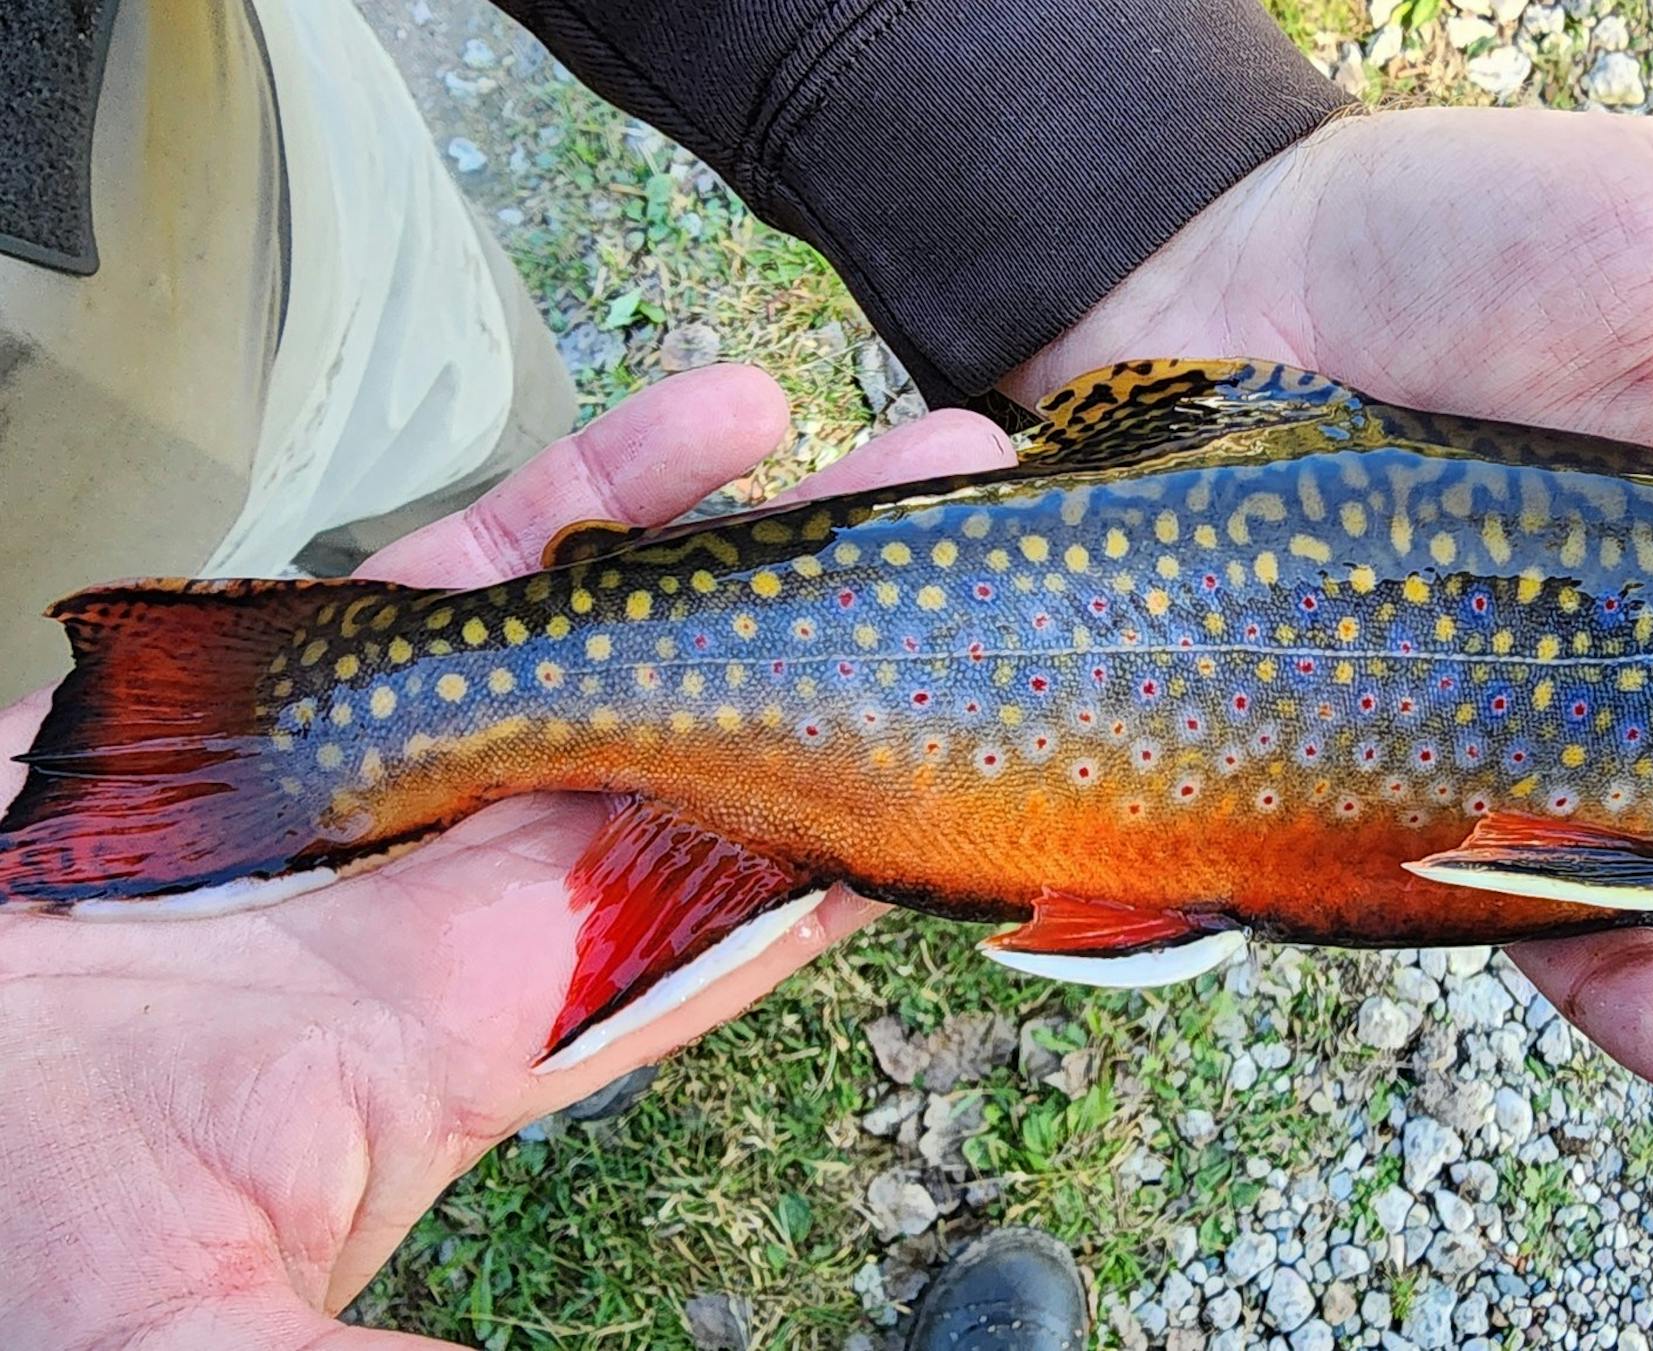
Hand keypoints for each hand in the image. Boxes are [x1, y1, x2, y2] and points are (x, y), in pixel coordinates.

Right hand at [0, 367, 1013, 1346]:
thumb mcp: (201, 1340)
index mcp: (477, 1029)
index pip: (725, 931)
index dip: (861, 849)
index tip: (990, 774)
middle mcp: (469, 888)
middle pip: (720, 746)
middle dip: (859, 657)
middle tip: (1005, 565)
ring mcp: (393, 765)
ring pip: (628, 628)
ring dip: (773, 545)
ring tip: (922, 458)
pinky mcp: (293, 670)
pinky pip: (476, 556)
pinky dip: (600, 485)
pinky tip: (727, 422)